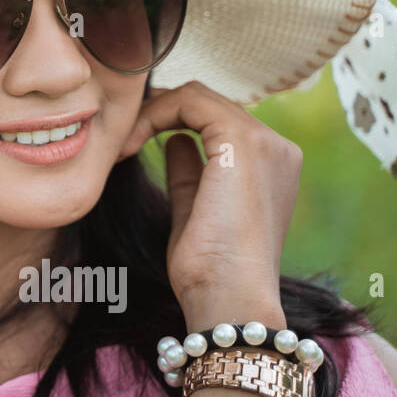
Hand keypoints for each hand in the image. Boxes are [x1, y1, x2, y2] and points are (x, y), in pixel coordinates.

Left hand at [118, 81, 299, 331]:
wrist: (229, 299)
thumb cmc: (211, 269)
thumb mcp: (195, 211)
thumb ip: (190, 173)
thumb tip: (177, 141)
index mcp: (272, 165)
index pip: (214, 120)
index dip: (166, 122)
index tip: (128, 148)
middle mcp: (276, 148)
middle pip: (206, 104)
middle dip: (156, 114)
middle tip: (120, 141)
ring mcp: (264, 143)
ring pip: (197, 97)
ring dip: (152, 113)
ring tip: (123, 144)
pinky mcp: (242, 143)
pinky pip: (191, 102)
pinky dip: (154, 115)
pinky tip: (131, 144)